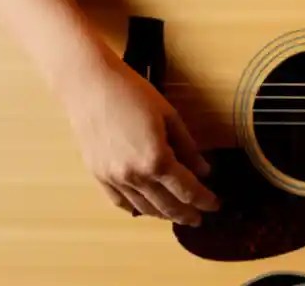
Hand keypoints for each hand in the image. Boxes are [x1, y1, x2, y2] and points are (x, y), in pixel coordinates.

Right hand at [62, 53, 220, 225]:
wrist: (89, 86)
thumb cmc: (133, 93)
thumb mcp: (169, 116)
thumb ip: (187, 147)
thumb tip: (204, 171)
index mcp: (156, 160)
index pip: (187, 190)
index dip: (204, 200)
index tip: (215, 205)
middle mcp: (135, 175)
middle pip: (167, 205)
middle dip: (186, 214)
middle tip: (199, 218)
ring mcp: (114, 178)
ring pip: (144, 207)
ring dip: (163, 214)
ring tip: (176, 215)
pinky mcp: (98, 175)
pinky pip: (119, 201)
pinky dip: (136, 208)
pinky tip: (145, 207)